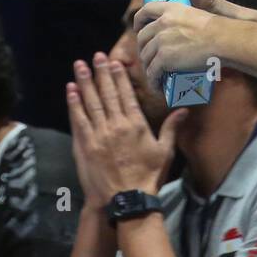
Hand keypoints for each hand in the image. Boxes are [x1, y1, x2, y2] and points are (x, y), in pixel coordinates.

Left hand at [66, 52, 187, 208]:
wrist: (127, 199)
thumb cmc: (148, 176)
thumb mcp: (165, 152)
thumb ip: (171, 128)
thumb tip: (185, 109)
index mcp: (136, 124)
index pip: (126, 94)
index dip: (119, 77)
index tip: (114, 62)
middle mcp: (116, 125)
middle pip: (107, 94)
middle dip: (101, 73)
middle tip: (95, 56)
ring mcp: (98, 134)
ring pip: (90, 102)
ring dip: (84, 82)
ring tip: (79, 66)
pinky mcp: (85, 145)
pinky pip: (78, 119)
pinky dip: (74, 104)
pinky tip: (70, 90)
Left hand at [133, 0, 218, 91]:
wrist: (222, 40)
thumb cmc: (217, 30)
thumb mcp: (196, 14)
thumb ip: (183, 20)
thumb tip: (180, 33)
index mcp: (170, 9)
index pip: (145, 11)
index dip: (139, 21)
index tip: (139, 29)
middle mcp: (161, 23)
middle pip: (143, 38)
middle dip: (143, 49)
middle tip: (150, 57)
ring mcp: (161, 41)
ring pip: (146, 57)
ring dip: (148, 67)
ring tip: (155, 75)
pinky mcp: (163, 58)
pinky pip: (152, 72)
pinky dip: (153, 81)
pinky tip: (156, 86)